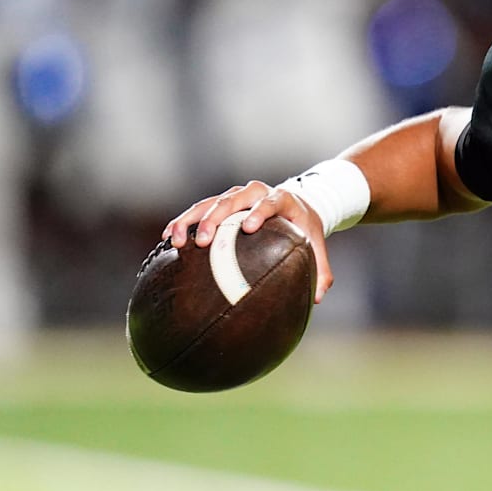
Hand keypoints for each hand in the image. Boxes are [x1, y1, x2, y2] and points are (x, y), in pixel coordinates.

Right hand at [162, 180, 333, 302]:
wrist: (297, 204)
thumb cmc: (306, 228)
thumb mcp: (316, 245)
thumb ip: (321, 271)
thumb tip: (318, 298)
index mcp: (282, 199)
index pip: (269, 202)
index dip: (259, 212)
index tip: (249, 227)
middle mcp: (256, 192)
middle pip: (233, 200)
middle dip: (216, 218)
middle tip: (203, 240)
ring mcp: (237, 195)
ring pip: (210, 202)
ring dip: (192, 219)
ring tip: (178, 240)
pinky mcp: (222, 201)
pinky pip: (200, 208)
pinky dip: (185, 220)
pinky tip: (170, 237)